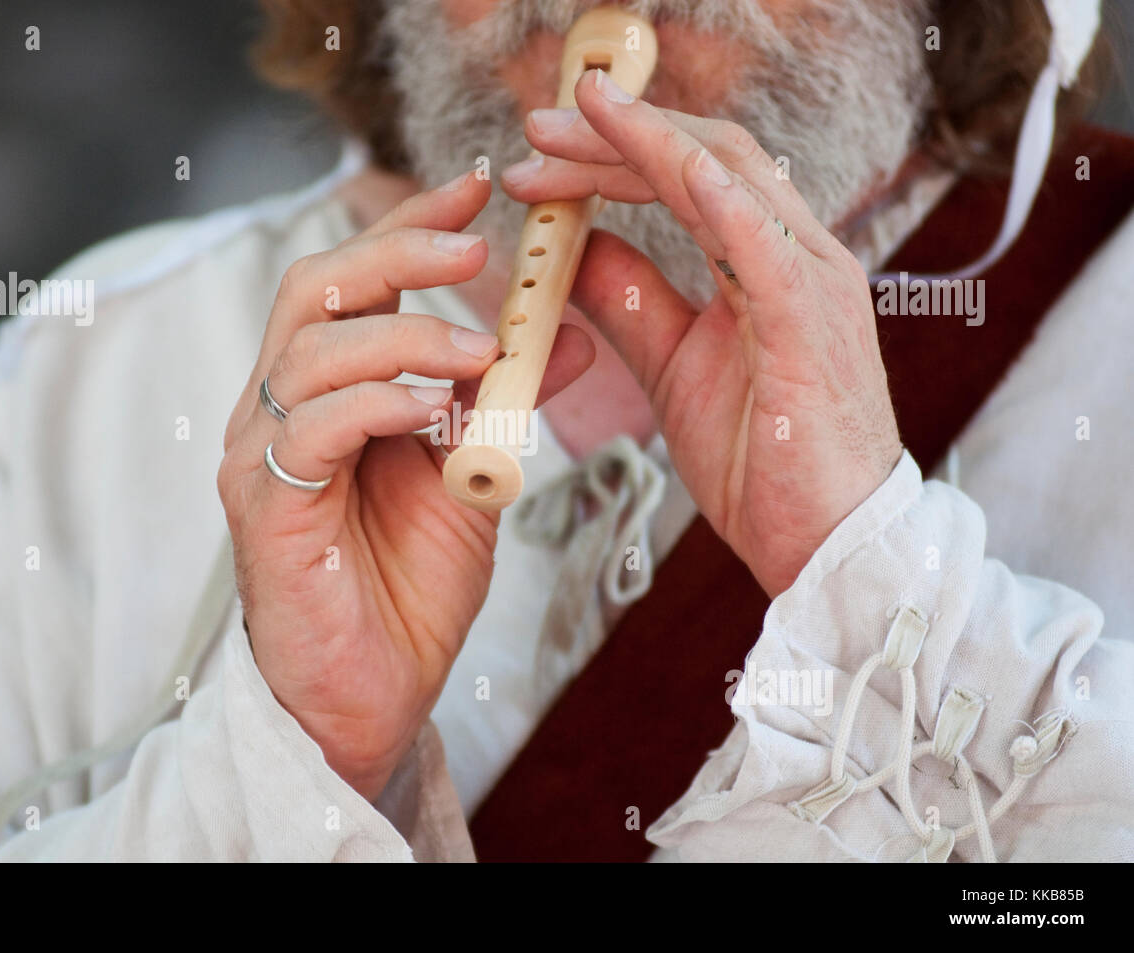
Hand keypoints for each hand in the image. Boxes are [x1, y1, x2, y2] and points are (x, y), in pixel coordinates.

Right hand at [217, 172, 592, 799]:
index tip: (476, 189)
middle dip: (396, 256)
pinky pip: (310, 429)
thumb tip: (572, 339)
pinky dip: (376, 404)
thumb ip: (505, 406)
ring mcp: (263, 456)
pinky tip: (432, 411)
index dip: (408, 229)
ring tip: (481, 351)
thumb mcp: (473, 476)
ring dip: (406, 336)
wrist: (374, 697)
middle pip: (314, 291)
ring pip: (311, 352)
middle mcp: (280, 410)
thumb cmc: (409, 587)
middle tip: (474, 249)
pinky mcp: (264, 507)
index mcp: (326, 392)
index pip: (352, 282)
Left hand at [501, 70, 902, 596]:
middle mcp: (799, 256)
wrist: (828, 543)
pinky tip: (680, 170)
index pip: (690, 176)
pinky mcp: (813, 331)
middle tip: (537, 126)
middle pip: (706, 158)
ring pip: (732, 181)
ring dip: (649, 145)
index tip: (539, 157)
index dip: (615, 154)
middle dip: (617, 135)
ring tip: (578, 120)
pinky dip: (726, 203)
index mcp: (768, 263)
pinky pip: (771, 251)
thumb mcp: (674, 367)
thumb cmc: (764, 460)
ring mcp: (814, 286)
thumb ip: (632, 305)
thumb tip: (578, 251)